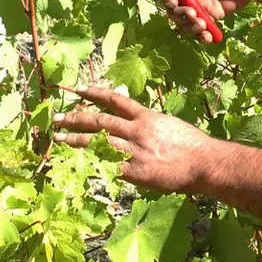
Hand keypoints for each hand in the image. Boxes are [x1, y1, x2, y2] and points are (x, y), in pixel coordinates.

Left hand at [53, 85, 221, 193]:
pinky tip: (77, 165)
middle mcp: (137, 130)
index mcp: (146, 116)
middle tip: (57, 117)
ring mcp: (135, 151)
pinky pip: (108, 167)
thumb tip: (136, 119)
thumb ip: (149, 122)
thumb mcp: (169, 124)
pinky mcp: (136, 172)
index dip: (94, 93)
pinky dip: (92, 165)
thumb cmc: (192, 144)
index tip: (77, 89)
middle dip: (76, 118)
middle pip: (99, 121)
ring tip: (59, 138)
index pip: (114, 100)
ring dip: (76, 140)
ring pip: (98, 142)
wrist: (204, 162)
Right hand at [162, 0, 261, 42]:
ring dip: (188, 26)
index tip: (173, 1)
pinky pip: (201, 27)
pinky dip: (201, 35)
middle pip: (172, 6)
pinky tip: (208, 37)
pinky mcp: (211, 14)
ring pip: (184, 19)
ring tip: (202, 26)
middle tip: (192, 14)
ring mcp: (200, 2)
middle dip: (177, 14)